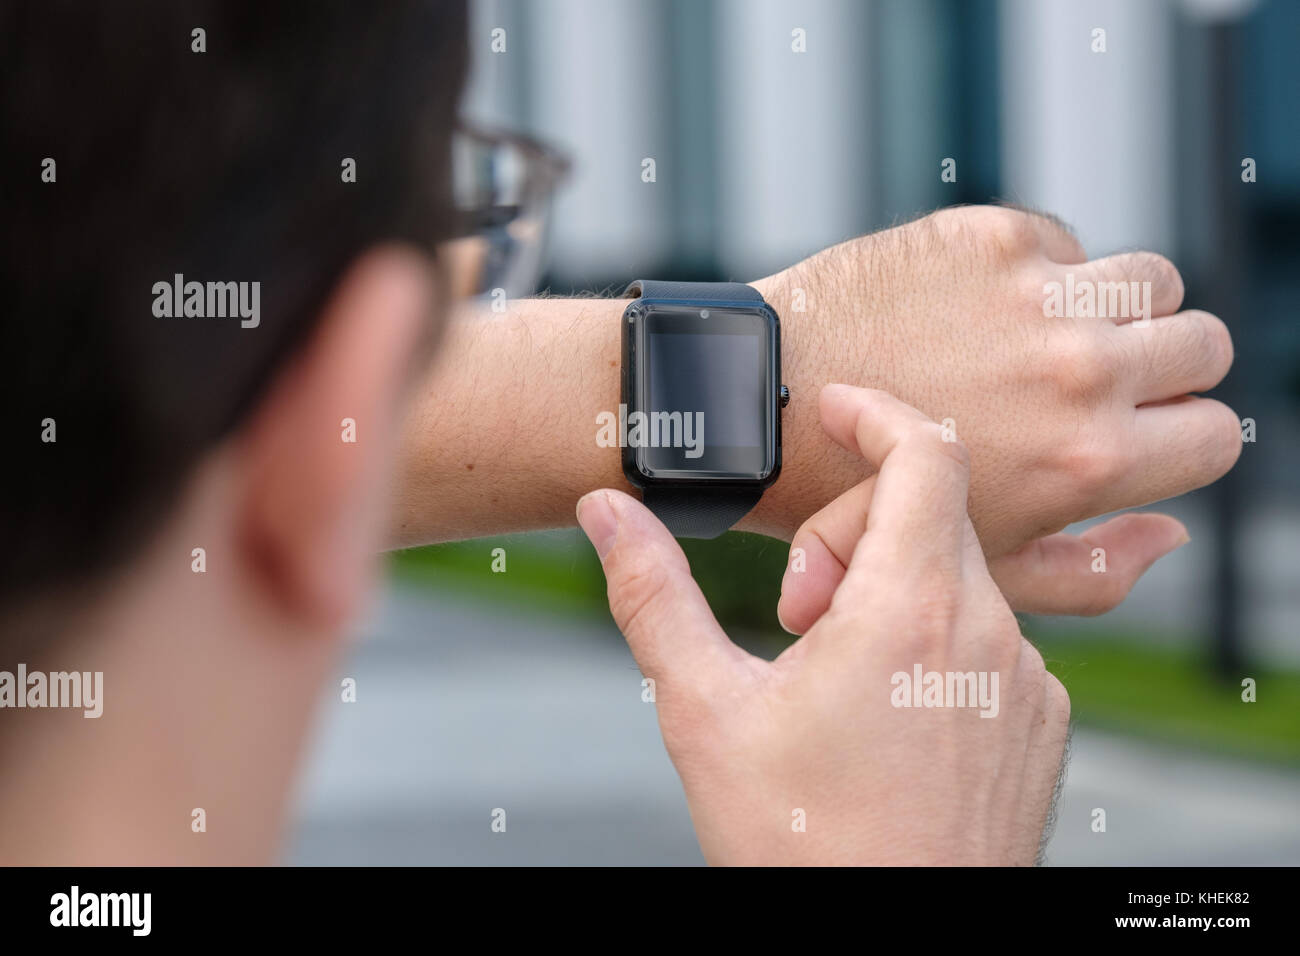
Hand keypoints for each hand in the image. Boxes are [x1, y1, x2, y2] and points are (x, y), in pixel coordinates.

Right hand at [577, 385, 1069, 865]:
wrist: (893, 942)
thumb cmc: (802, 847)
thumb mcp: (704, 709)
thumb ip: (651, 593)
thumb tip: (606, 513)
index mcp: (910, 608)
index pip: (925, 451)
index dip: (876, 412)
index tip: (835, 412)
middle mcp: (988, 632)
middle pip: (929, 513)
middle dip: (851, 533)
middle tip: (798, 615)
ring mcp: (1026, 681)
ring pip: (958, 577)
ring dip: (890, 591)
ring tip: (836, 675)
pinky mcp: (1040, 723)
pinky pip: (990, 636)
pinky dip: (935, 640)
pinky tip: (885, 711)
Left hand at [748, 205, 1239, 614]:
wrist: (761, 403)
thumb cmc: (861, 498)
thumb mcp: (978, 573)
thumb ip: (1092, 571)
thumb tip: (1174, 533)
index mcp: (1088, 462)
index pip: (1219, 433)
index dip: (1180, 437)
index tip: (1139, 432)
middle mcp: (1079, 372)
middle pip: (1205, 342)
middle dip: (1165, 367)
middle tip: (1099, 383)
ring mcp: (1037, 295)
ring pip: (1151, 281)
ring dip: (1116, 311)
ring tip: (1047, 341)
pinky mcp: (989, 237)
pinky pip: (1066, 244)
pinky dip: (1041, 274)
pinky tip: (979, 311)